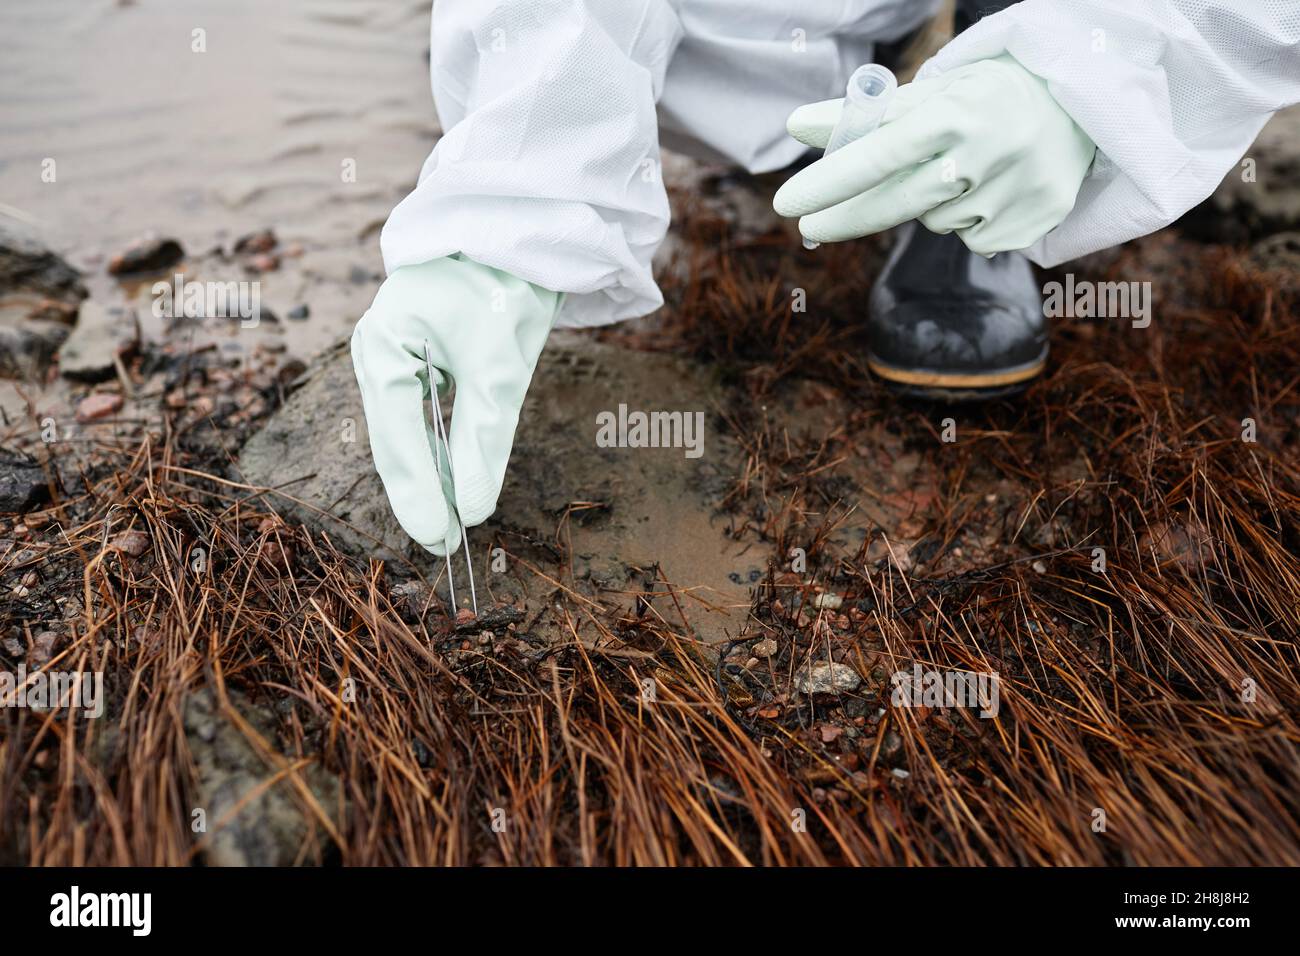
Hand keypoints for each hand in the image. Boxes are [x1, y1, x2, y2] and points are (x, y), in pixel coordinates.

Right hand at [350, 256, 560, 554]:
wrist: (516, 233)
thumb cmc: (503, 286)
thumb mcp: (499, 366)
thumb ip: (483, 438)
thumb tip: (474, 507)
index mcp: (382, 345)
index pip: (396, 435)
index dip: (417, 492)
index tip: (438, 537)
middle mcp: (375, 353)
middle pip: (393, 440)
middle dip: (420, 493)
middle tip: (446, 546)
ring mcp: (390, 358)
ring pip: (404, 433)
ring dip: (428, 477)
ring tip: (449, 527)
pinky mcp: (412, 362)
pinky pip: (418, 418)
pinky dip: (435, 451)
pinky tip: (451, 486)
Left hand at [773, 55, 1095, 254]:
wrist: (1079, 103)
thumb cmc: (985, 96)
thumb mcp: (931, 94)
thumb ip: (864, 116)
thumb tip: (795, 125)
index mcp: (955, 112)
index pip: (879, 153)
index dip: (831, 181)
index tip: (788, 204)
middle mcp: (986, 153)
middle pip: (896, 202)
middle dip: (847, 217)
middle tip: (810, 226)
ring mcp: (1013, 192)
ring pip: (937, 222)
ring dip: (932, 206)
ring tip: (967, 170)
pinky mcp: (1034, 223)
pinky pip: (975, 238)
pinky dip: (970, 222)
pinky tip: (993, 190)